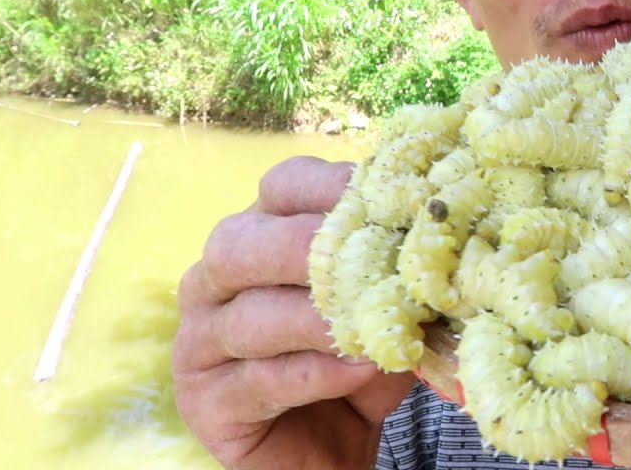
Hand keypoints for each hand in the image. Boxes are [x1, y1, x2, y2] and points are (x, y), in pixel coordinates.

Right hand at [172, 156, 415, 469]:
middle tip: (371, 262)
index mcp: (257, 235)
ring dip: (320, 321)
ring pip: (250, 317)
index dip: (333, 187)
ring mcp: (198, 341)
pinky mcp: (204, 401)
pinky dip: (316, 374)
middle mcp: (213, 281)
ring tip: (374, 329)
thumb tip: (432, 241)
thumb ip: (394, 274)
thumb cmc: (355, 367)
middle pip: (240, 245)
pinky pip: (258, 381)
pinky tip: (358, 370)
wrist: (332, 452)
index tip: (389, 200)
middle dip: (309, 249)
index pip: (281, 186)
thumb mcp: (383, 311)